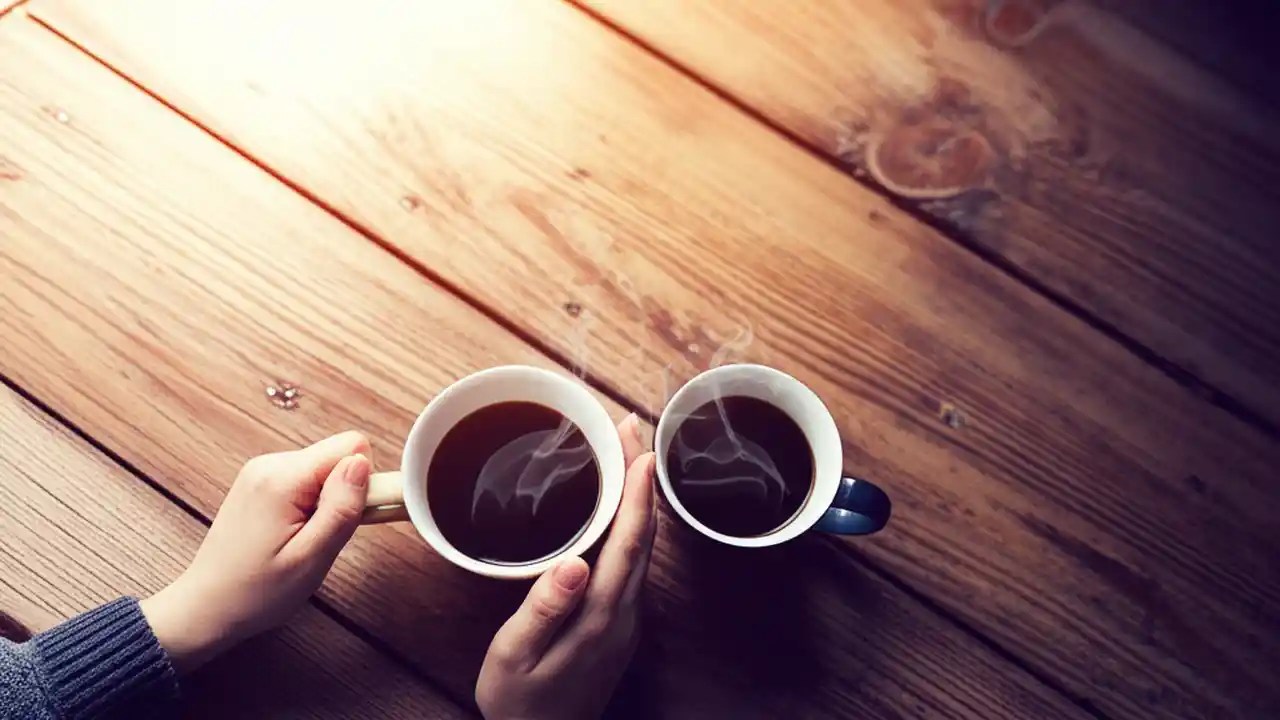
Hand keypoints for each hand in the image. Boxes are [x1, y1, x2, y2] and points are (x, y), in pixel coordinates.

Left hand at [141, 431, 371, 671]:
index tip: (350, 519)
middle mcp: (269, 464)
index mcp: (282, 478)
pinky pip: (306, 480)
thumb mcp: (311, 558)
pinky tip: (294, 535)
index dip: (363, 483)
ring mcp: (262, 471)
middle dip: (344, 495)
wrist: (207, 607)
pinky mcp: (260, 482)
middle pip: (337, 456)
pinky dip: (311, 505)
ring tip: (305, 540)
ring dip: (327, 503)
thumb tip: (362, 462)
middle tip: (324, 538)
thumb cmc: (256, 592)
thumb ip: (341, 508)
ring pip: (324, 469)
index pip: (351, 445)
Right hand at [476, 414, 656, 719]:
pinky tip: (617, 506)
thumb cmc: (518, 702)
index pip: (628, 541)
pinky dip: (629, 522)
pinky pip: (632, 560)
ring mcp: (625, 619)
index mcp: (600, 615)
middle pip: (643, 533)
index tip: (640, 447)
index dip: (637, 492)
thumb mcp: (515, 656)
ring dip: (637, 496)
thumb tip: (574, 563)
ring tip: (625, 452)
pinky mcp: (617, 622)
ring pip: (641, 545)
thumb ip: (544, 609)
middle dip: (640, 477)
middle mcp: (624, 613)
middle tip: (628, 426)